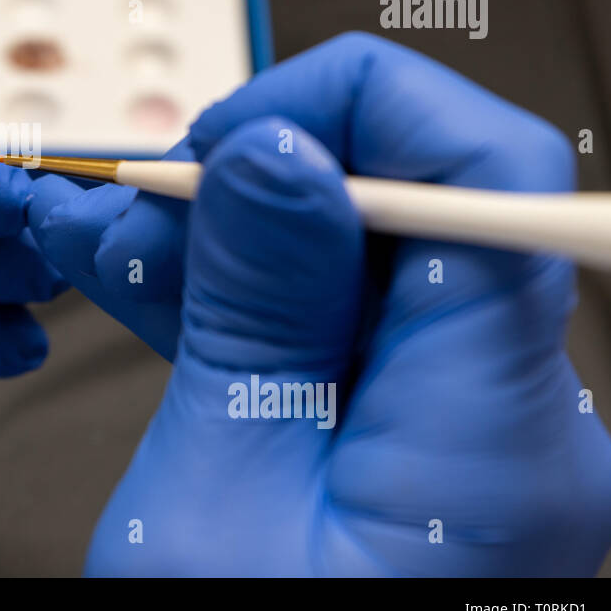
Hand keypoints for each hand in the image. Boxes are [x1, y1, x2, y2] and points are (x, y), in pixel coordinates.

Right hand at [29, 32, 610, 574]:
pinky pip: (330, 337)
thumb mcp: (217, 499)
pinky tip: (147, 282)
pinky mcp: (407, 447)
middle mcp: (505, 421)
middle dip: (252, 178)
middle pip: (407, 212)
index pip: (487, 172)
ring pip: (348, 272)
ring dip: (221, 241)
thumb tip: (282, 156)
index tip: (228, 139)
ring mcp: (457, 434)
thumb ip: (257, 316)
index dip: (351, 111)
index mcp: (494, 432)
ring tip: (104, 230)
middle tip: (132, 191)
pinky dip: (238, 306)